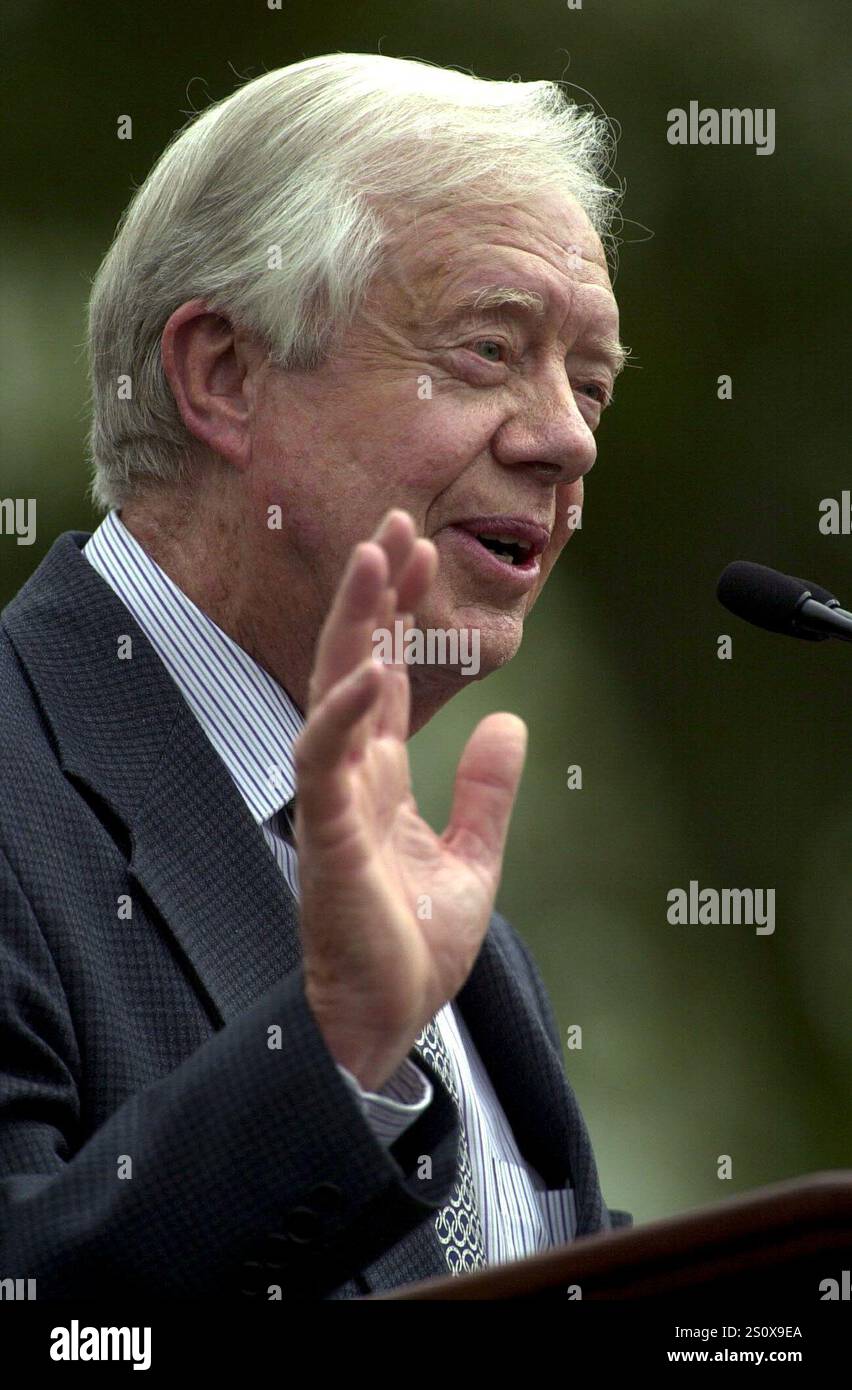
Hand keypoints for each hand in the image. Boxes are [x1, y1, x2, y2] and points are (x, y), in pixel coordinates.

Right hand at [294, 509, 526, 1091]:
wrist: (392, 1021)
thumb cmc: (415, 946)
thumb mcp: (474, 856)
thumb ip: (484, 791)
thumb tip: (508, 724)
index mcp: (380, 777)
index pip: (386, 675)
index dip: (400, 613)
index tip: (420, 549)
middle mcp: (351, 776)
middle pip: (356, 663)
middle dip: (373, 594)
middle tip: (393, 522)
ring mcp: (335, 801)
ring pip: (333, 692)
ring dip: (352, 626)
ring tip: (372, 558)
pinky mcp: (327, 836)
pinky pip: (325, 762)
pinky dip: (341, 714)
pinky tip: (364, 671)